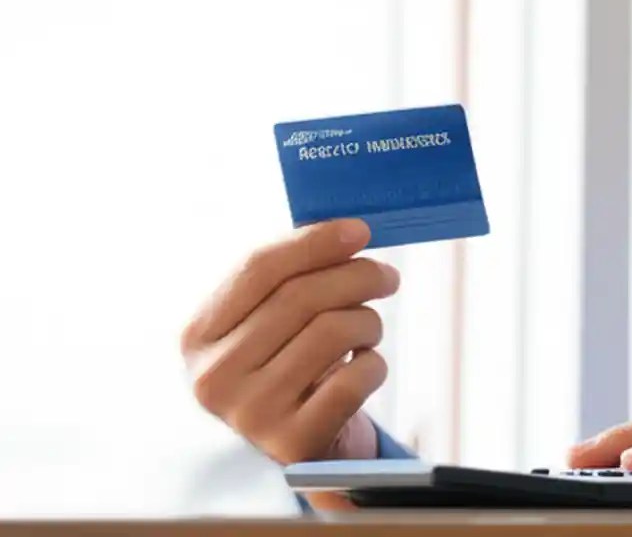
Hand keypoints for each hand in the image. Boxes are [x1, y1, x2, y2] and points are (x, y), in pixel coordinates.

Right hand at [181, 219, 399, 466]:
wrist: (292, 448)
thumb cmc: (284, 366)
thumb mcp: (265, 324)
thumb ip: (289, 277)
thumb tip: (350, 233)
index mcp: (197, 335)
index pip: (259, 268)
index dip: (314, 242)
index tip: (360, 230)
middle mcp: (214, 377)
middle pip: (301, 297)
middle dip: (357, 275)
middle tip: (387, 276)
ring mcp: (251, 415)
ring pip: (333, 332)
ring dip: (369, 320)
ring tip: (371, 326)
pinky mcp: (293, 442)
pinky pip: (354, 380)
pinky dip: (374, 363)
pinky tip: (366, 364)